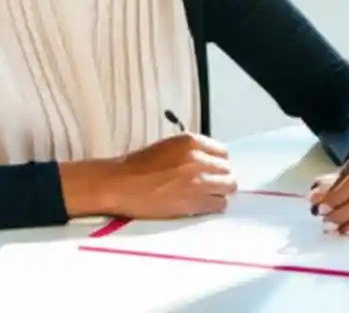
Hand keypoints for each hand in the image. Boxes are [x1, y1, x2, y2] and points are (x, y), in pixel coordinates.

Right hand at [103, 133, 237, 218]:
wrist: (120, 184)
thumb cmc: (137, 167)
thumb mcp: (167, 147)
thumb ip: (191, 151)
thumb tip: (207, 161)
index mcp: (191, 141)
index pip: (223, 152)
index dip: (218, 163)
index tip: (214, 170)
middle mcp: (198, 158)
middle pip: (228, 170)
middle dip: (221, 178)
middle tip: (212, 186)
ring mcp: (198, 180)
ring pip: (228, 187)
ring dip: (220, 193)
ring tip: (208, 197)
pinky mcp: (194, 201)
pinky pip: (218, 205)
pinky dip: (213, 207)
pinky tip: (202, 207)